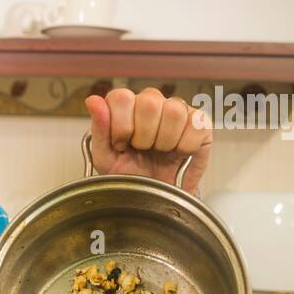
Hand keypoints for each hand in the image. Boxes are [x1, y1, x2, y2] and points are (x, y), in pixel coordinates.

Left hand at [85, 87, 211, 193]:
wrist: (154, 197)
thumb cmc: (129, 174)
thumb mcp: (106, 158)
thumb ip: (99, 129)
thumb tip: (93, 100)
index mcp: (125, 106)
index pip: (121, 97)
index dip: (121, 126)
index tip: (121, 145)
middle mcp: (151, 101)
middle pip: (149, 102)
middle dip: (142, 136)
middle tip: (141, 150)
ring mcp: (177, 109)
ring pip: (174, 111)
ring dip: (164, 141)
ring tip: (159, 152)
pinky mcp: (200, 122)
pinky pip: (196, 124)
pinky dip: (185, 145)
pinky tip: (178, 153)